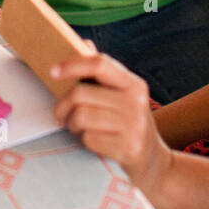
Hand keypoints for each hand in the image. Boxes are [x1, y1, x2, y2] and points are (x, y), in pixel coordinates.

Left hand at [51, 52, 166, 184]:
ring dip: (71, 125)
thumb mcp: (123, 97)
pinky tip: (92, 143)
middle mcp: (136, 101)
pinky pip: (89, 139)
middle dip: (62, 106)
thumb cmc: (129, 126)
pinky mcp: (128, 148)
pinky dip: (84, 141)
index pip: (99, 64)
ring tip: (76, 128)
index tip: (53, 71)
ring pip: (81, 116)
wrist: (155, 165)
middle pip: (80, 94)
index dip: (72, 65)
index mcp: (134, 84)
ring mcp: (134, 126)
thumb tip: (84, 42)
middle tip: (61, 115)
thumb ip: (103, 74)